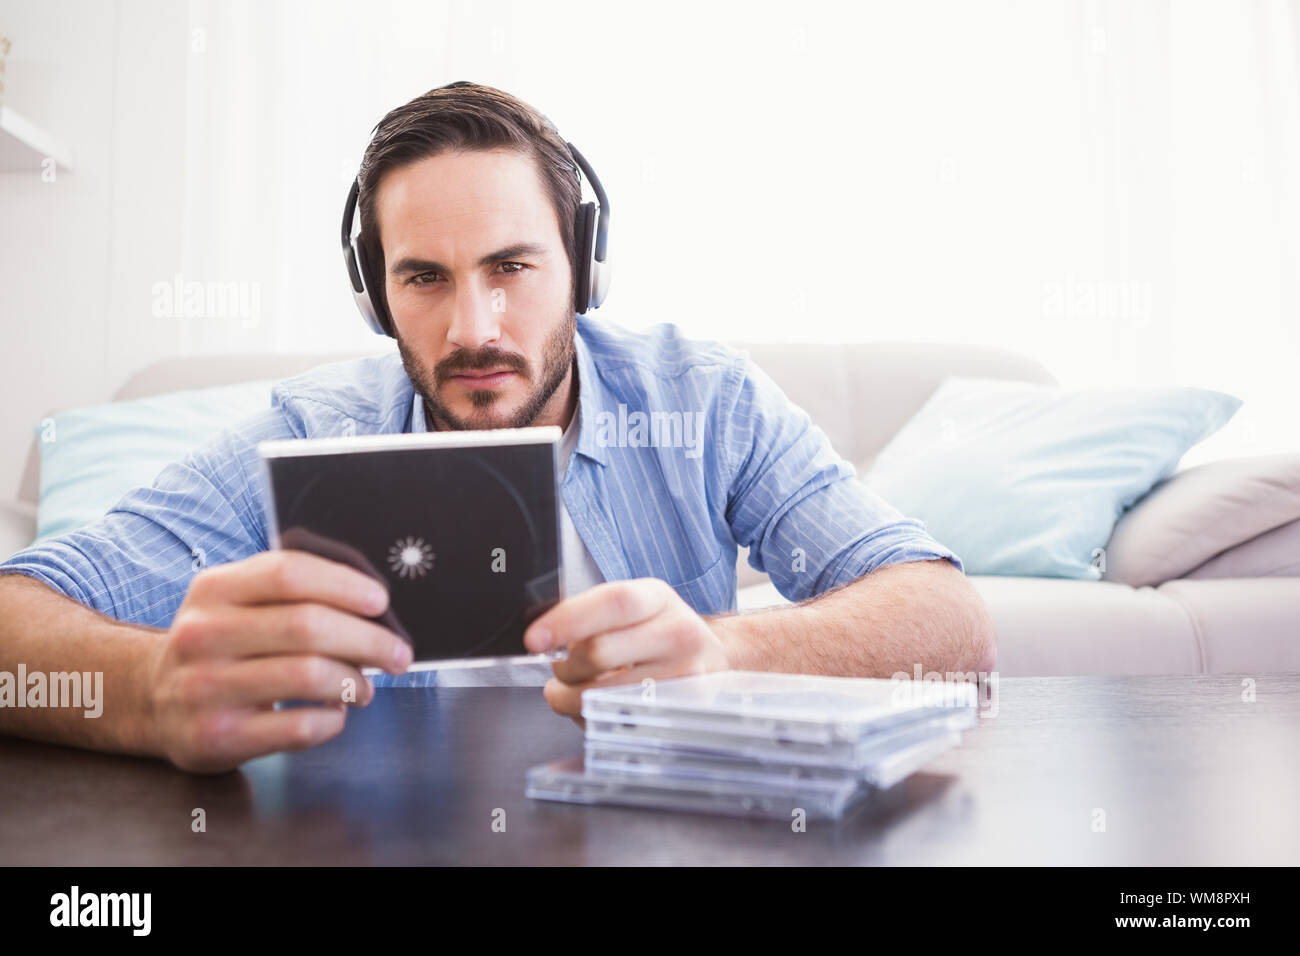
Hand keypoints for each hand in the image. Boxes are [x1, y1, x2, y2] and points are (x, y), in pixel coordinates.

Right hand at [147, 550, 412, 772]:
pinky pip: (298, 727)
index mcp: (213, 590)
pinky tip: (334, 713)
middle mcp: (203, 635)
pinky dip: (331, 720)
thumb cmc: (219, 645)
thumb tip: (372, 604)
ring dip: (354, 681)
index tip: (380, 602)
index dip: (344, 584)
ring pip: (308, 676)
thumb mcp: (234, 602)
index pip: (288, 573)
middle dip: (369, 640)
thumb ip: (290, 592)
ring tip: (365, 686)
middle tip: (398, 653)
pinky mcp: (216, 737)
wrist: (151, 699)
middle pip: (307, 626)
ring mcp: (205, 688)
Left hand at [524, 579, 729, 723]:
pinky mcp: (679, 713)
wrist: (712, 659)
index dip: (569, 620)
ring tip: (576, 688)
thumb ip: (592, 614)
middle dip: (564, 666)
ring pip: (601, 695)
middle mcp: (679, 635)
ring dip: (571, 697)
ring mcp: (684, 677)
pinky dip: (591, 718)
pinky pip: (615, 722)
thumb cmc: (659, 632)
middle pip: (600, 653)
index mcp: (659, 599)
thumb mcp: (635, 606)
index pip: (614, 602)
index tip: (534, 639)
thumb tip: (543, 637)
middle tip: (561, 667)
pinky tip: (601, 704)